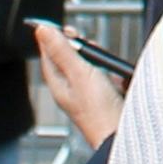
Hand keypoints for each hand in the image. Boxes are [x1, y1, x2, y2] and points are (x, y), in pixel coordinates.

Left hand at [32, 21, 125, 148]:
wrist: (119, 135)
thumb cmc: (97, 110)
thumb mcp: (79, 73)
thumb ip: (62, 50)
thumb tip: (42, 30)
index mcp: (56, 81)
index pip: (48, 51)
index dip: (56, 35)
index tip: (67, 28)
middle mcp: (68, 86)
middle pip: (68, 55)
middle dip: (79, 45)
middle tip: (87, 43)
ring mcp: (85, 90)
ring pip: (87, 63)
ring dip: (96, 57)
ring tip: (103, 62)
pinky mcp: (101, 94)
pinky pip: (103, 74)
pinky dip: (109, 70)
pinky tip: (115, 75)